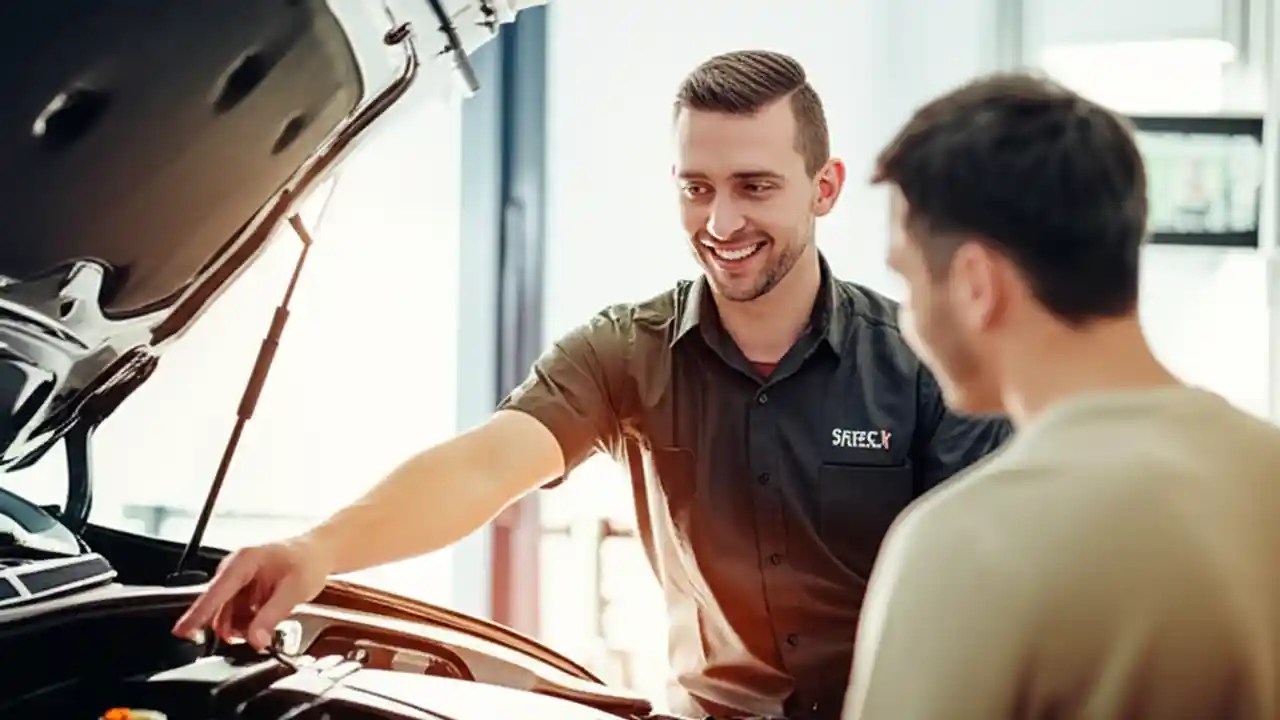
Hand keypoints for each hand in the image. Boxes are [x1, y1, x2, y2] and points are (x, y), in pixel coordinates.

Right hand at [171, 535, 332, 649]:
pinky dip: (248, 621)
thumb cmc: (308, 561)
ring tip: (267, 623)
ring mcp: (237, 578)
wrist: (318, 552)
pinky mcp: (242, 588)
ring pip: (227, 613)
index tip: (182, 632)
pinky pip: (236, 612)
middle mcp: (235, 568)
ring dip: (242, 626)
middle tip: (256, 635)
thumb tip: (255, 640)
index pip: (214, 592)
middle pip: (219, 607)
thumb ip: (272, 616)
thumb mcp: (295, 590)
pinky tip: (265, 618)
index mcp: (244, 561)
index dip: (197, 614)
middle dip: (233, 627)